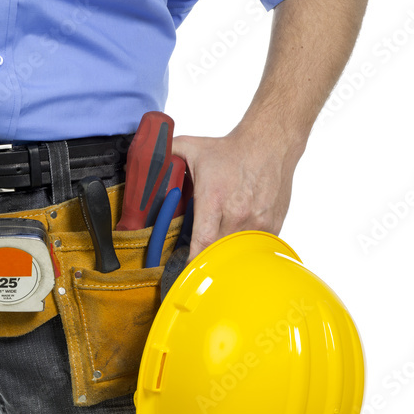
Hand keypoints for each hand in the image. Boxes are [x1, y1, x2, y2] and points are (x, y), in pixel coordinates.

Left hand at [172, 125, 304, 259]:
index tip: (181, 270)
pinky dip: (242, 251)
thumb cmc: (230, 149)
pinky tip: (233, 244)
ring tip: (212, 257)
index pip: (202, 241)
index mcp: (214, 199)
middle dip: (204, 262)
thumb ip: (165, 156)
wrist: (271, 143)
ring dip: (223, 257)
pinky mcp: (272, 226)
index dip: (191, 260)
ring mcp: (257, 222)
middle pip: (218, 253)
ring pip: (237, 254)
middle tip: (193, 264)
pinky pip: (253, 249)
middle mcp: (238, 213)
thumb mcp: (191, 148)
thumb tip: (142, 162)